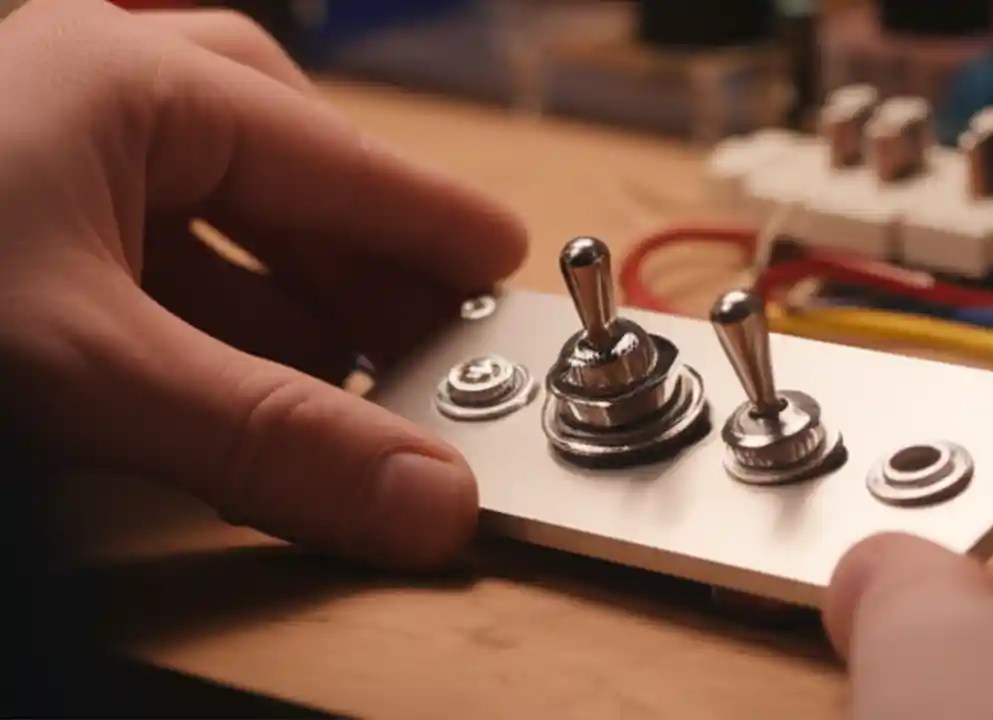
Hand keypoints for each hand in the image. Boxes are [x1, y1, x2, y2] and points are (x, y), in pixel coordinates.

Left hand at [0, 1, 525, 568]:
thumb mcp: (79, 373)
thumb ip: (266, 442)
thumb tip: (424, 502)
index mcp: (141, 87)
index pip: (356, 169)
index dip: (444, 238)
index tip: (509, 292)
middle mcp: (102, 95)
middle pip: (297, 175)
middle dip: (371, 269)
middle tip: (431, 348)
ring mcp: (52, 150)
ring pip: (226, 214)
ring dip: (296, 301)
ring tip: (354, 377)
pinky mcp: (17, 218)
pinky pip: (158, 254)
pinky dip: (216, 319)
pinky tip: (233, 378)